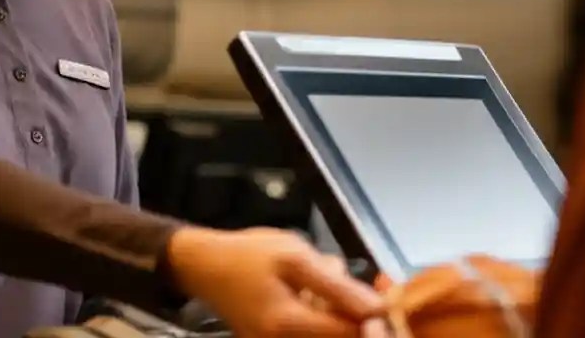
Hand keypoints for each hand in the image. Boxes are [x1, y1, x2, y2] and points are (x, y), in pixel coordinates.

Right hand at [166, 226, 384, 337]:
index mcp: (289, 325)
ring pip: (327, 334)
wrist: (205, 266)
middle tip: (341, 276)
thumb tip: (379, 309)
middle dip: (351, 310)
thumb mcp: (294, 257)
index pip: (351, 335)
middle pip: (341, 337)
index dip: (372, 316)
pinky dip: (320, 314)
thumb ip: (337, 286)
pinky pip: (311, 334)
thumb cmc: (249, 255)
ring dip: (335, 309)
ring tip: (322, 277)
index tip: (378, 289)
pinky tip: (311, 289)